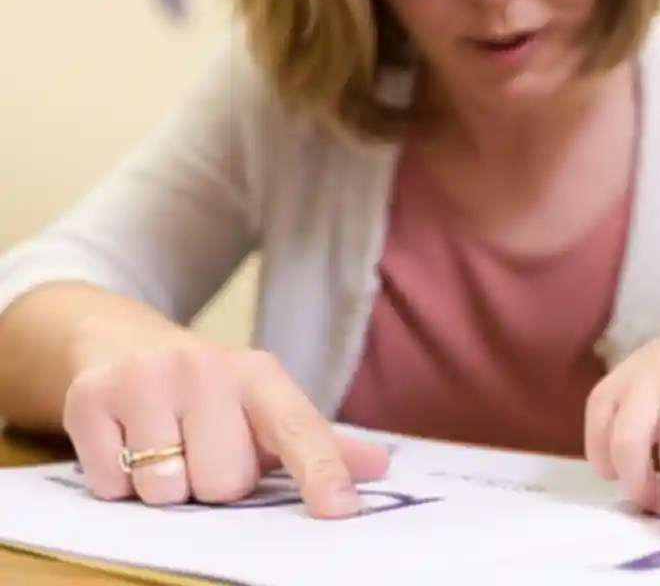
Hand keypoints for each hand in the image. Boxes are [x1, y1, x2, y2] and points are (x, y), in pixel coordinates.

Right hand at [62, 339, 388, 518]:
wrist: (119, 341)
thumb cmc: (209, 392)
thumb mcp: (263, 406)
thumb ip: (317, 442)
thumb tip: (378, 467)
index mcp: (260, 375)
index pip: (298, 429)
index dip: (320, 471)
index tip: (339, 509)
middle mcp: (206, 368)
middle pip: (224, 482)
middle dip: (212, 483)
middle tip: (200, 449)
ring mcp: (146, 380)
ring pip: (167, 490)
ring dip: (165, 486)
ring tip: (163, 446)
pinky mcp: (90, 398)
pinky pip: (112, 486)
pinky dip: (117, 481)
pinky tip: (124, 443)